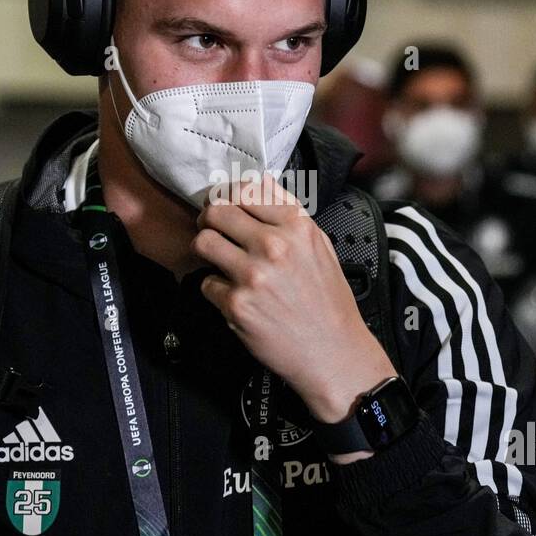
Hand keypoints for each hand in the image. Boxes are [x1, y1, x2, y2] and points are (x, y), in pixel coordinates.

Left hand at [193, 173, 396, 430]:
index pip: (246, 188)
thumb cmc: (328, 302)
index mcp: (296, 226)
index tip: (226, 204)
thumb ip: (288, 214)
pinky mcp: (236, 304)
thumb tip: (260, 183)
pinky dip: (216, 290)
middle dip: (208, 218)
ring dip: (205, 251)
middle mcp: (274, 245)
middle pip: (216, 210)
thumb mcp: (319, 246)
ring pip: (202, 242)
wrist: (333, 351)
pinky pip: (206, 283)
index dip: (229, 194)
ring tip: (218, 261)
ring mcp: (252, 274)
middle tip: (212, 229)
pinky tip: (235, 296)